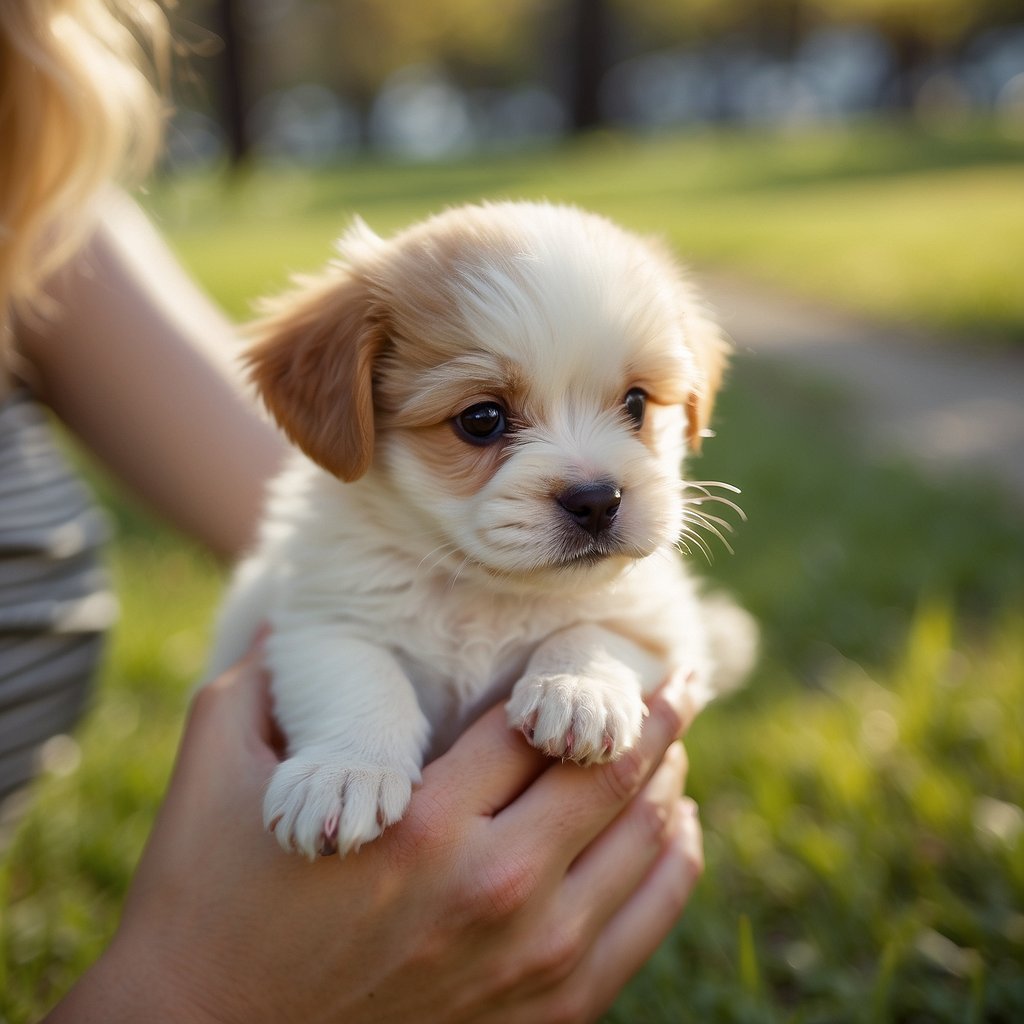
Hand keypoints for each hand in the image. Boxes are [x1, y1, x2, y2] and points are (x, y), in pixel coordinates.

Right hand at [48, 640, 703, 1023]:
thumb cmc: (206, 903)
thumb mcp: (218, 772)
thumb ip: (263, 677)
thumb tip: (292, 601)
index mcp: (419, 820)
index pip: (537, 718)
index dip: (575, 668)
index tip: (602, 638)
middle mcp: (491, 888)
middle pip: (607, 771)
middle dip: (654, 713)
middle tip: (677, 675)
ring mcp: (529, 960)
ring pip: (644, 839)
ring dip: (669, 775)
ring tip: (676, 733)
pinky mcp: (548, 1010)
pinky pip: (648, 917)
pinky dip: (676, 857)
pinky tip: (674, 819)